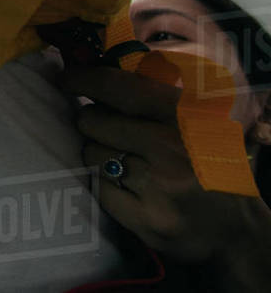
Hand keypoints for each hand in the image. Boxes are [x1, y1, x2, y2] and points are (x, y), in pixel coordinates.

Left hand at [66, 66, 268, 268]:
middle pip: (94, 121)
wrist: (237, 231)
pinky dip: (104, 185)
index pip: (120, 88)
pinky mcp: (148, 219)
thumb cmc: (207, 165)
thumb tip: (94, 74)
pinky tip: (126, 188)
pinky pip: (98, 188)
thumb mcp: (194, 122)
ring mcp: (160, 186)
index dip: (85, 79)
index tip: (66, 78)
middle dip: (91, 123)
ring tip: (124, 161)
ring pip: (92, 154)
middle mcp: (174, 147)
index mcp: (187, 116)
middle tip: (107, 130)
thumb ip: (150, 98)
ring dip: (97, 154)